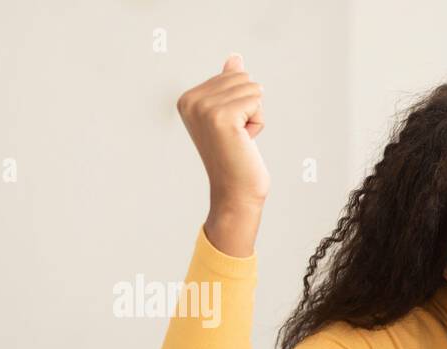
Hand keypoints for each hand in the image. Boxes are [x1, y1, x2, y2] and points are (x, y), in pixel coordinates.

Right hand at [176, 54, 268, 253]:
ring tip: (239, 139)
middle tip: (236, 136)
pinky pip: (257, 102)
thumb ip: (229, 85)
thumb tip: (235, 58)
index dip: (241, 104)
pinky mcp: (222, 116)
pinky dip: (258, 123)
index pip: (232, 75)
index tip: (229, 130)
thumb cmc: (236, 157)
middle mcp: (191, 100)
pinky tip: (244, 141)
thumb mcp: (231, 115)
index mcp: (188, 98)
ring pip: (252, 89)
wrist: (235, 192)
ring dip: (254, 116)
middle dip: (250, 107)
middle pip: (242, 78)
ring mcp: (204, 107)